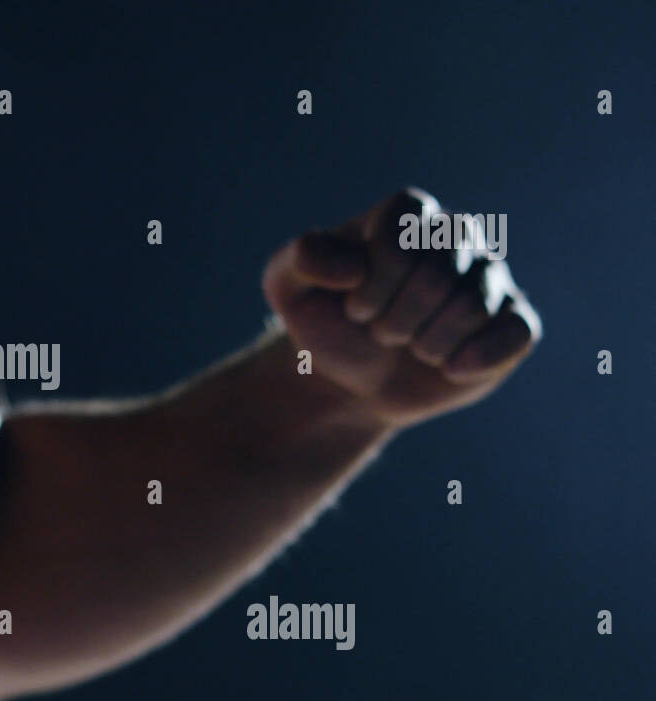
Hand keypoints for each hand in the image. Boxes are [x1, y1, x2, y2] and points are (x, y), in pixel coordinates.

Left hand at [261, 188, 540, 428]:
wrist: (352, 379)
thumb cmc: (325, 322)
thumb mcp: (288, 287)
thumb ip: (303, 258)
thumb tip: (355, 266)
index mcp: (407, 214)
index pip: (401, 238)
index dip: (372, 286)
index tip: (354, 307)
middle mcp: (457, 234)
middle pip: (437, 275)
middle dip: (394, 320)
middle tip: (380, 331)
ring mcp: (490, 277)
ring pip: (473, 307)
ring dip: (425, 344)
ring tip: (409, 344)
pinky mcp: (513, 322)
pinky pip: (518, 333)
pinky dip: (475, 359)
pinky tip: (448, 367)